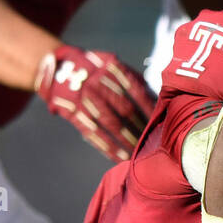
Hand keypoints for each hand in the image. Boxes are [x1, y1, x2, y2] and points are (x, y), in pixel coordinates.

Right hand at [35, 45, 155, 161]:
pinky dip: (109, 148)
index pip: (137, 90)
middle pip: (125, 109)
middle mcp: (98, 83)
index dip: (150, 107)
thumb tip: (158, 100)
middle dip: (142, 126)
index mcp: (111, 69)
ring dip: (128, 141)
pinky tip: (121, 158)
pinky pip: (94, 133)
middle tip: (157, 141)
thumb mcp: (113, 63)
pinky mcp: (74, 114)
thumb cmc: (96, 67)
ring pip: (111, 124)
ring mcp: (85, 99)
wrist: (58, 67)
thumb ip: (133, 78)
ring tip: (142, 154)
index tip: (163, 121)